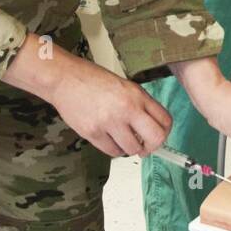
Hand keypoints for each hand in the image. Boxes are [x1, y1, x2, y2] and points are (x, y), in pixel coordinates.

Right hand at [4, 33, 171, 157]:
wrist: (65, 79)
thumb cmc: (93, 80)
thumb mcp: (126, 86)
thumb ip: (140, 105)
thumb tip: (152, 127)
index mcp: (137, 95)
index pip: (165, 120)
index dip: (165, 132)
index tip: (159, 136)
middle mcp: (126, 109)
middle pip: (155, 139)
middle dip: (152, 146)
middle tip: (146, 146)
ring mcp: (109, 122)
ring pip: (133, 150)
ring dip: (130, 148)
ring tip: (123, 138)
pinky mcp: (93, 133)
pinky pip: (112, 151)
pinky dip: (114, 149)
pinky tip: (110, 138)